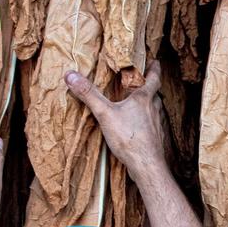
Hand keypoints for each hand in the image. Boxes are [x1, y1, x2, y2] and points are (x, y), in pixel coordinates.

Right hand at [66, 62, 169, 181]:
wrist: (146, 165)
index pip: (154, 78)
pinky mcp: (156, 139)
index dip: (155, 68)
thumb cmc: (129, 138)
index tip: (155, 61)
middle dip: (148, 86)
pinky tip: (137, 127)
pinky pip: (152, 125)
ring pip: (154, 109)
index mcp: (144, 98)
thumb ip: (89, 94)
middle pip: (155, 93)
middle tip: (141, 81)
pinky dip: (146, 122)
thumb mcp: (104, 113)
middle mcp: (154, 109)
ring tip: (137, 103)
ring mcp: (157, 125)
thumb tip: (70, 75)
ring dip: (148, 104)